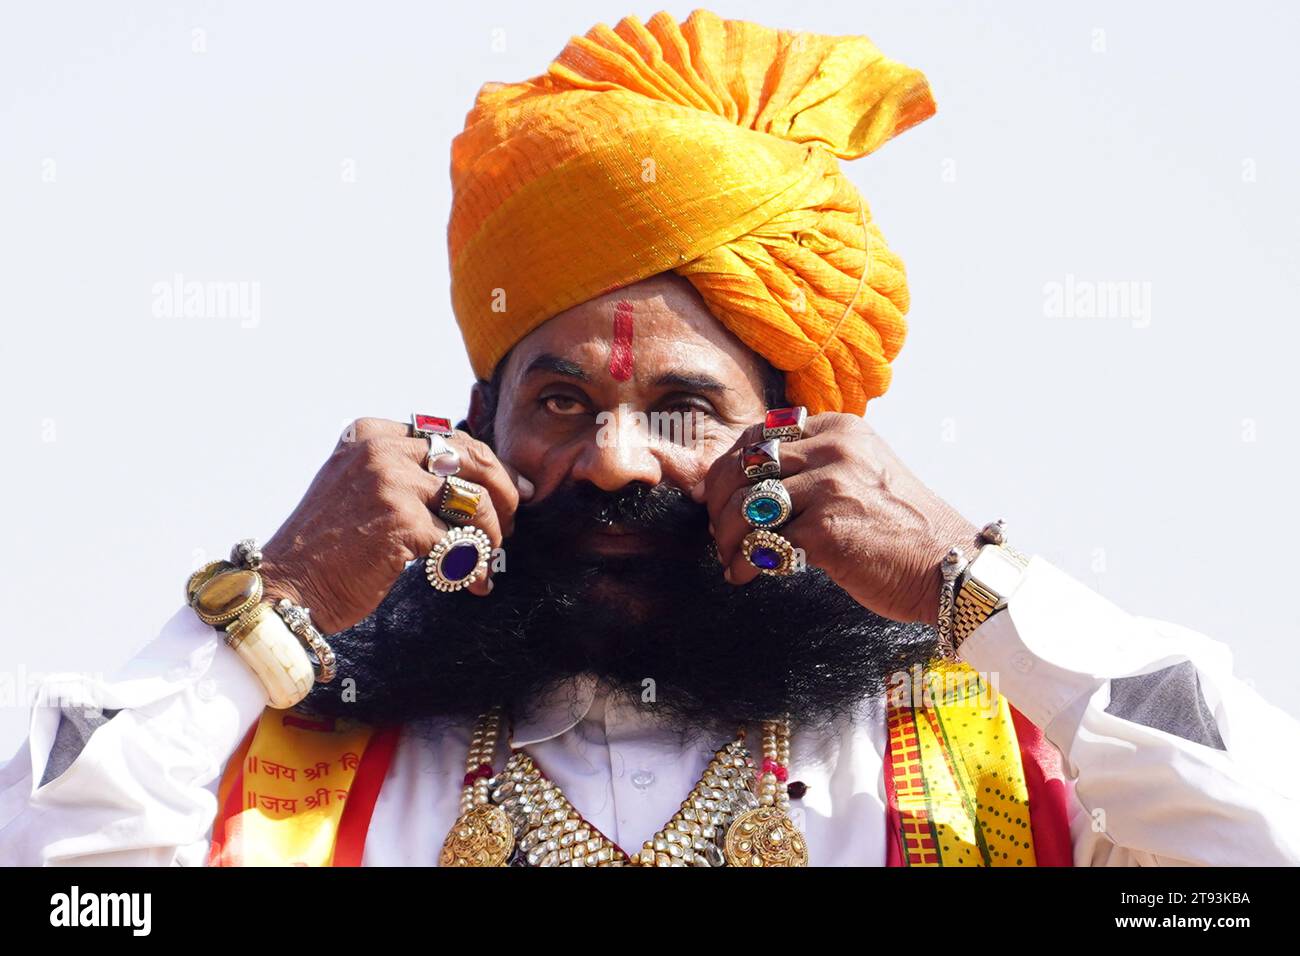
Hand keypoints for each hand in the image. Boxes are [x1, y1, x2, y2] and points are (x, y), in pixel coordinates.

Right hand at [259, 417, 532, 634]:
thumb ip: (406, 472)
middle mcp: (381, 450)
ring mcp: (391, 483)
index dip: (490, 467)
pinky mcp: (402, 522)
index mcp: (372, 434)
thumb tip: (477, 480)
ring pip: (474, 501)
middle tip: (513, 523)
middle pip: (473, 458)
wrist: (289, 588)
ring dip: (491, 536)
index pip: (452, 438)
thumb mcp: (359, 487)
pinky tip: (473, 584)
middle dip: (504, 493)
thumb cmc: (329, 547)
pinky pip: (461, 541)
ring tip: (488, 560)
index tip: (513, 491)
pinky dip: (473, 566)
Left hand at [694, 412, 978, 625]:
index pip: (758, 435)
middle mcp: (835, 448)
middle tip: (719, 533)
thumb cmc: (901, 530)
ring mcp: (832, 485)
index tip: (724, 499)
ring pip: (744, 504)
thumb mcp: (861, 474)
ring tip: (731, 558)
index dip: (730, 469)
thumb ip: (812, 467)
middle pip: (742, 465)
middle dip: (718, 502)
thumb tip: (744, 482)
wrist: (951, 568)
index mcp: (839, 429)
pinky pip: (762, 543)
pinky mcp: (827, 527)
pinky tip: (747, 575)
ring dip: (727, 537)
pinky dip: (745, 563)